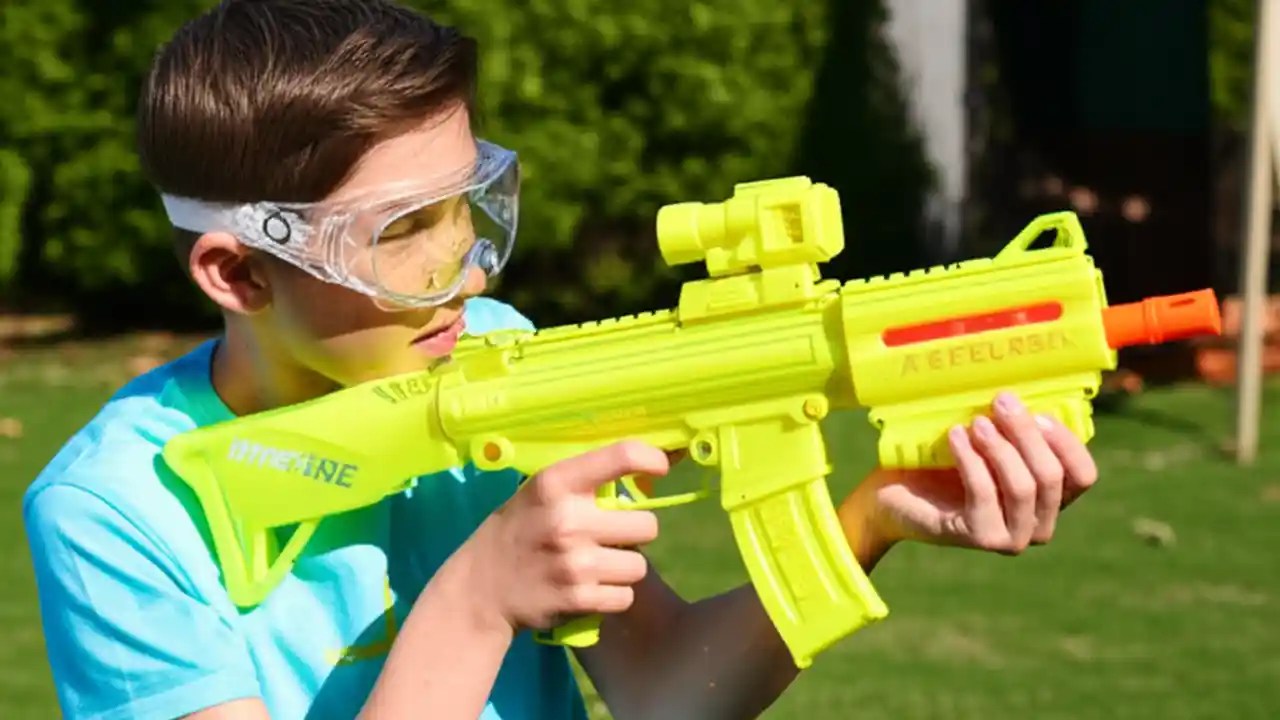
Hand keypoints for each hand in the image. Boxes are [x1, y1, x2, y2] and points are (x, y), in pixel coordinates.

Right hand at [465, 441, 669, 633]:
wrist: (480, 589)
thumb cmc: (517, 532)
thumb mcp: (538, 494)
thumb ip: (582, 485)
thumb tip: (643, 476)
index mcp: (556, 483)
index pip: (621, 455)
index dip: (651, 458)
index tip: (659, 467)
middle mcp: (568, 519)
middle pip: (647, 525)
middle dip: (634, 533)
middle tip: (611, 537)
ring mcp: (575, 562)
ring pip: (639, 565)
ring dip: (623, 568)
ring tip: (598, 567)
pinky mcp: (579, 599)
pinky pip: (625, 596)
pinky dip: (612, 596)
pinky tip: (590, 589)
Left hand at [841, 392, 1098, 560]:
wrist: (894, 495)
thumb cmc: (943, 463)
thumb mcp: (985, 440)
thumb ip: (1011, 425)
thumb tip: (1021, 389)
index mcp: (1050, 499)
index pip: (1083, 475)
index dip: (1066, 442)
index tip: (1039, 411)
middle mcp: (1039, 525)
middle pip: (1051, 476)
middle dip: (1027, 434)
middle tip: (1001, 401)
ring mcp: (1012, 537)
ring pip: (1023, 487)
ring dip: (1000, 448)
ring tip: (975, 422)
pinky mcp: (981, 538)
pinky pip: (984, 493)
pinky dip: (971, 460)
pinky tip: (955, 437)